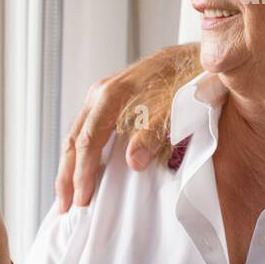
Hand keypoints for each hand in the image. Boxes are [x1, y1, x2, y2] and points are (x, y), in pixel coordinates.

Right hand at [54, 44, 198, 211]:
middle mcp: (101, 92)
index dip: (83, 173)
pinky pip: (87, 129)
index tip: (83, 201)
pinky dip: (80, 153)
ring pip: (76, 134)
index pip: (88, 141)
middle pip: (74, 139)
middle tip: (65, 208)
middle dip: (67, 175)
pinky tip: (83, 169)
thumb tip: (134, 162)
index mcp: (112, 94)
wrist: (198, 56)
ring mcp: (103, 93)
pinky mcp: (110, 98)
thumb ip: (154, 132)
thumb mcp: (175, 105)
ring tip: (67, 196)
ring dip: (70, 166)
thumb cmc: (189, 80)